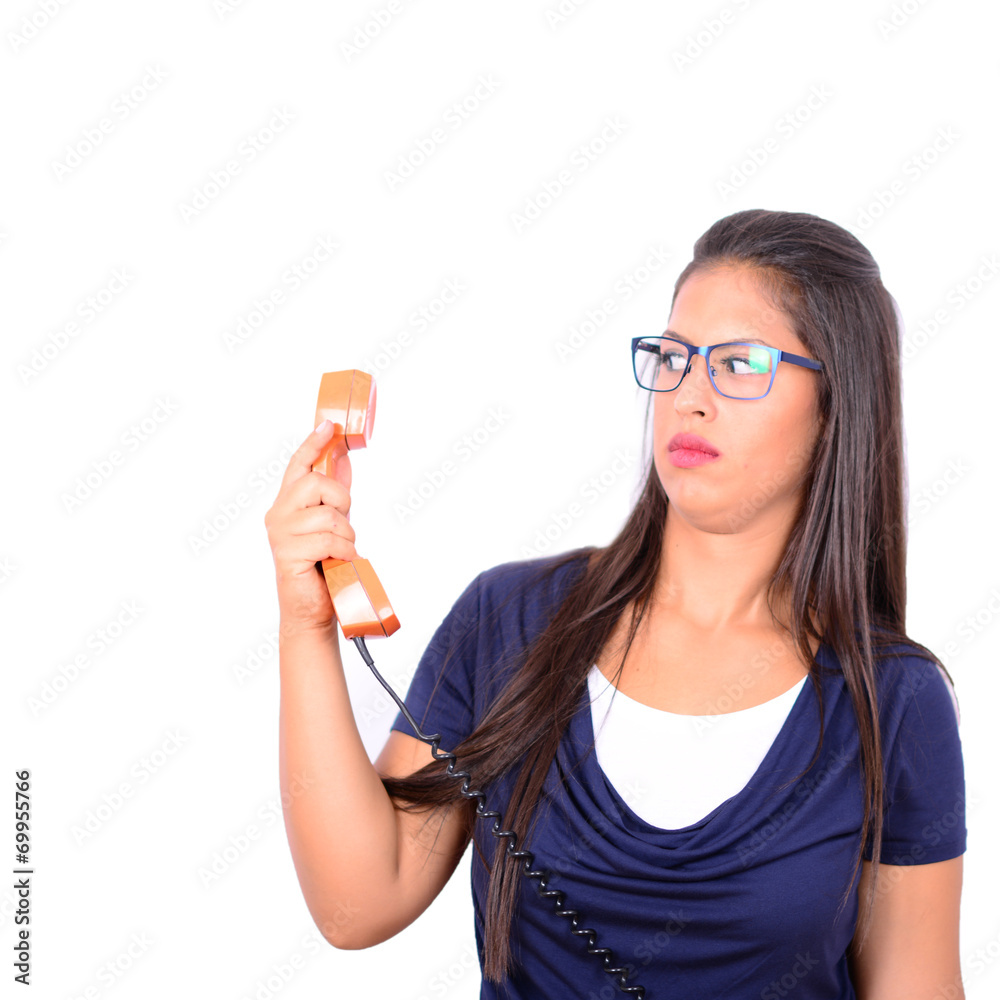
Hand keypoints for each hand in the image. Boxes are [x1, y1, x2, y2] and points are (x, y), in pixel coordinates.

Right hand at [264, 420, 358, 633]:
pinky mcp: (288, 554)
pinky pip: (330, 540)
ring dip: (346, 537)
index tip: (329, 425)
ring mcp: (280, 534)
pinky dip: (344, 553)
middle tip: (342, 527)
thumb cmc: (321, 568)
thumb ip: (333, 496)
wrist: (311, 611)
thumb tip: (342, 460)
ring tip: (339, 553)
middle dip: (341, 503)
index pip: (298, 465)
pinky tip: (338, 564)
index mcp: (287, 504)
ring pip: (330, 515)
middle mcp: (278, 514)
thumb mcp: (331, 524)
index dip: (313, 443)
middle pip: (318, 484)